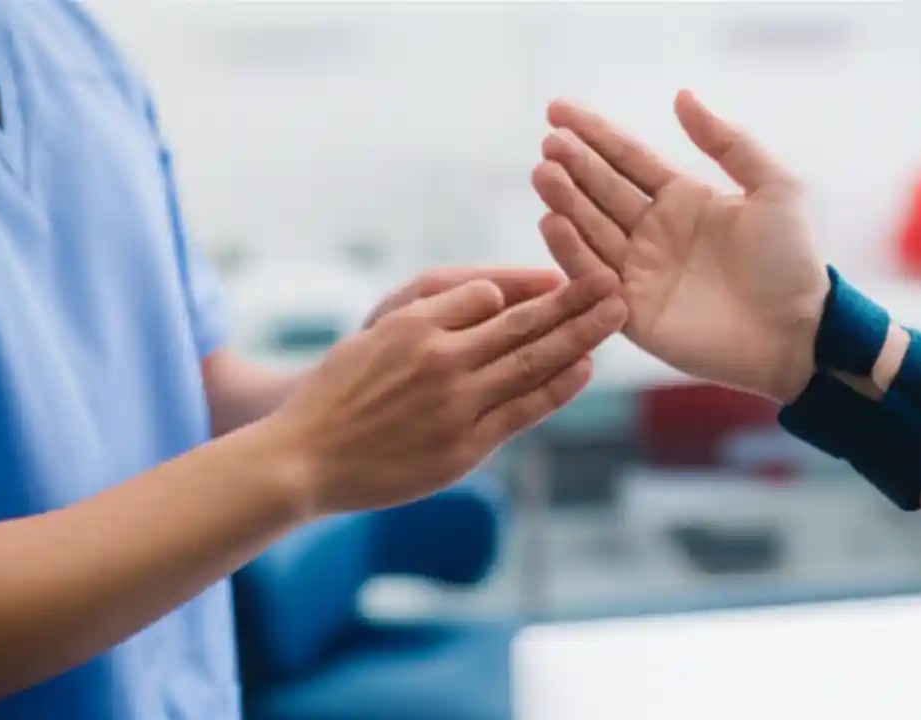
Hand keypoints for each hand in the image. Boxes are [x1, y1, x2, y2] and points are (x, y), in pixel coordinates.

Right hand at [273, 272, 625, 514]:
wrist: (305, 458)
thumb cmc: (339, 394)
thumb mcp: (376, 335)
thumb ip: (434, 313)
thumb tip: (494, 298)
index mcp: (414, 324)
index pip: (489, 294)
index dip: (531, 286)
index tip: (567, 276)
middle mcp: (439, 358)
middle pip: (523, 322)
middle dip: (575, 299)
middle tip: (613, 278)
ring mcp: (455, 404)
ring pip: (532, 362)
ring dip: (580, 335)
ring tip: (615, 313)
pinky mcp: (464, 447)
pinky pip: (524, 410)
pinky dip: (558, 387)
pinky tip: (584, 367)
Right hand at [531, 90, 827, 402]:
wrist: (797, 333)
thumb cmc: (791, 262)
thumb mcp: (774, 187)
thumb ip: (728, 141)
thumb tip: (682, 95)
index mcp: (681, 199)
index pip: (626, 158)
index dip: (593, 133)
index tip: (556, 110)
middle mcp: (652, 232)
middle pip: (601, 190)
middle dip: (573, 165)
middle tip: (548, 144)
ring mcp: (638, 271)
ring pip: (590, 228)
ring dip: (565, 201)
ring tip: (544, 174)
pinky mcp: (630, 310)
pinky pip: (592, 276)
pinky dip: (571, 251)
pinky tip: (552, 222)